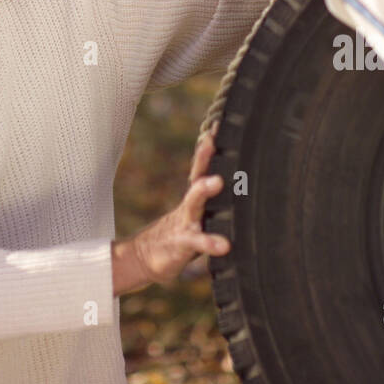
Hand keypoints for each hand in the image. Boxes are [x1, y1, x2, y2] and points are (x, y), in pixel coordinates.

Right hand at [114, 128, 229, 292]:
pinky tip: (224, 245)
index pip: (201, 168)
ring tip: (217, 181)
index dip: (208, 148)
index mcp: (194, 198)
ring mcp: (184, 223)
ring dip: (203, 191)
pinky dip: (210, 243)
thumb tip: (239, 183)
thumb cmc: (180, 234)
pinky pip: (197, 243)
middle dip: (204, 157)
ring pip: (193, 204)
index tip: (218, 125)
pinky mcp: (182, 245)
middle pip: (196, 176)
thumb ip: (212, 202)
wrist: (145, 258)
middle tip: (212, 138)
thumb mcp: (196, 215)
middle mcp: (189, 206)